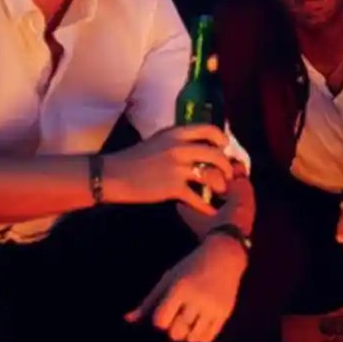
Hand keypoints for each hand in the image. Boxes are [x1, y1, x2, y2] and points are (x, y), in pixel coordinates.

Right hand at [103, 124, 233, 214]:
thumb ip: (178, 141)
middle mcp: (180, 148)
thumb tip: (198, 146)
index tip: (224, 147)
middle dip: (226, 166)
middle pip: (215, 154)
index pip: (208, 130)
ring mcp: (178, 168)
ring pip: (211, 175)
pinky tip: (211, 212)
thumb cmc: (134, 158)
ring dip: (220, 185)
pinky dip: (206, 207)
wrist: (114, 175)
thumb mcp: (158, 141)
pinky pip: (198, 198)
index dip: (220, 138)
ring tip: (221, 191)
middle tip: (228, 175)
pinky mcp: (174, 188)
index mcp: (176, 133)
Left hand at [126, 236, 247, 341]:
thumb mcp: (169, 278)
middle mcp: (197, 299)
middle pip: (177, 333)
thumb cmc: (191, 266)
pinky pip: (208, 338)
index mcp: (180, 288)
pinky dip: (200, 337)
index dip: (159, 321)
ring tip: (188, 324)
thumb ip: (149, 301)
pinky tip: (198, 326)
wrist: (224, 256)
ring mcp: (212, 307)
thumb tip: (127, 320)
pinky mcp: (225, 313)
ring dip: (187, 335)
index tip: (164, 314)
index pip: (161, 320)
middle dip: (173, 330)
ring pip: (193, 338)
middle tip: (176, 321)